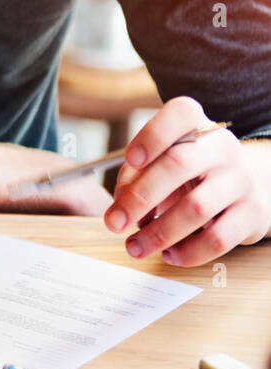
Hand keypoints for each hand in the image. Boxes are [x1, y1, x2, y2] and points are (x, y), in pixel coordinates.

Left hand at [104, 96, 270, 265]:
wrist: (246, 184)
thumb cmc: (190, 171)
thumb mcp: (161, 161)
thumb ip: (135, 176)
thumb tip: (121, 209)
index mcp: (196, 125)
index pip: (180, 114)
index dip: (153, 135)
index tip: (131, 159)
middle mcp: (222, 148)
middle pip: (179, 164)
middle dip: (139, 197)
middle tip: (114, 222)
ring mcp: (241, 180)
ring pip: (197, 207)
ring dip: (158, 233)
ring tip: (135, 246)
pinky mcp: (253, 214)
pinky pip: (218, 238)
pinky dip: (188, 251)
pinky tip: (170, 255)